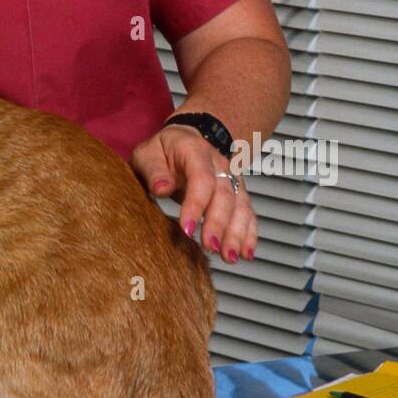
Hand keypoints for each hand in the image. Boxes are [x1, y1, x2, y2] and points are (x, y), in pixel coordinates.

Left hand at [131, 124, 256, 264]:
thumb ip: (153, 170)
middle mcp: (219, 164)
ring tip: (229, 257)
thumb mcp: (148, 154)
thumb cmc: (164, 150)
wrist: (185, 140)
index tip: (187, 229)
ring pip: (241, 206)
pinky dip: (249, 234)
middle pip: (224, 195)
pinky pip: (248, 213)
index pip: (201, 178)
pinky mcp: (238, 193)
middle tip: (210, 247)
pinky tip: (246, 253)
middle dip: (218, 224)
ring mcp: (232, 178)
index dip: (196, 205)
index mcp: (195, 150)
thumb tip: (161, 188)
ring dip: (237, 233)